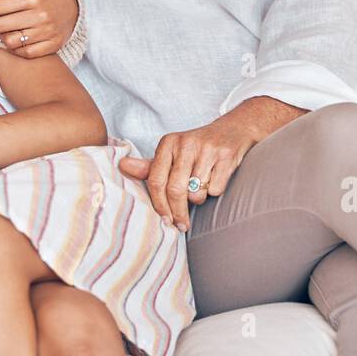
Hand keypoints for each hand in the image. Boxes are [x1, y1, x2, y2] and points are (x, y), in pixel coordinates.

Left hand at [118, 116, 253, 232]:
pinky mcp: (226, 156)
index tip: (165, 221)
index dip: (159, 205)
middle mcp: (186, 144)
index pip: (155, 180)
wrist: (234, 130)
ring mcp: (207, 149)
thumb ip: (148, 166)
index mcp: (168, 143)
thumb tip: (122, 166)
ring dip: (198, 199)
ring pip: (196, 192)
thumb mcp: (172, 153)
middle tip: (181, 225)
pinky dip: (215, 191)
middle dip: (178, 213)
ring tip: (201, 188)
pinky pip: (215, 189)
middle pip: (175, 190)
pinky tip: (216, 179)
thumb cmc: (197, 147)